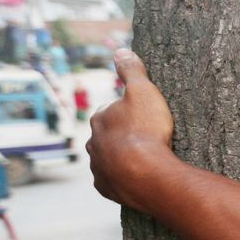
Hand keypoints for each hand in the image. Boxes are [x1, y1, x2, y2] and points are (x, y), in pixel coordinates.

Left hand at [87, 50, 175, 209]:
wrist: (146, 174)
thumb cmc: (146, 131)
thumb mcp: (144, 91)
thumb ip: (132, 71)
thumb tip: (120, 50)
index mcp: (99, 118)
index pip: (110, 109)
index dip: (128, 110)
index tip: (144, 114)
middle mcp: (93, 143)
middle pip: (106, 135)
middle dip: (120, 134)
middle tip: (145, 137)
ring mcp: (99, 167)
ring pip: (107, 158)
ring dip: (120, 157)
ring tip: (142, 159)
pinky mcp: (106, 188)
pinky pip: (112, 180)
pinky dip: (121, 178)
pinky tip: (134, 177)